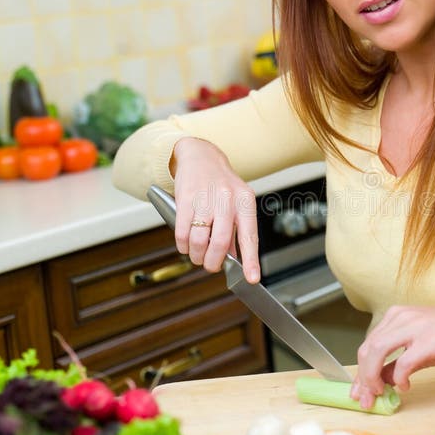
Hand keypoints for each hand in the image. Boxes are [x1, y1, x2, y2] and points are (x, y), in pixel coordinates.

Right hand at [171, 136, 259, 280]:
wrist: (200, 155)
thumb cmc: (221, 183)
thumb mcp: (237, 202)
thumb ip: (237, 229)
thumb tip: (236, 258)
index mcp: (245, 201)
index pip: (249, 236)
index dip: (251, 260)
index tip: (252, 279)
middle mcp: (227, 199)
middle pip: (220, 242)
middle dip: (214, 262)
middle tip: (211, 266)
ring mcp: (205, 199)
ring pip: (199, 240)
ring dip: (197, 256)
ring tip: (197, 256)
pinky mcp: (185, 199)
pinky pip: (182, 233)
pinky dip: (183, 246)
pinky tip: (186, 245)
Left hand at [350, 303, 434, 408]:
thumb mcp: (419, 346)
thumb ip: (397, 361)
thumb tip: (382, 381)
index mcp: (395, 316)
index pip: (368, 344)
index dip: (360, 370)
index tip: (358, 391)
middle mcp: (400, 318)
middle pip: (367, 348)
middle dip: (362, 378)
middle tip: (365, 399)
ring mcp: (413, 327)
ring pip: (377, 352)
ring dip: (373, 377)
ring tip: (379, 393)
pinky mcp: (427, 341)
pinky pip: (403, 363)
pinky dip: (399, 378)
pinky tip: (405, 387)